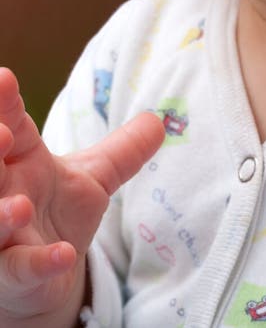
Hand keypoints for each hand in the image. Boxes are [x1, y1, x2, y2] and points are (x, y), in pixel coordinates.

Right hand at [0, 68, 164, 321]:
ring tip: (22, 206)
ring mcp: (1, 237)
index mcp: (21, 160)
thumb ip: (125, 150)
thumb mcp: (92, 178)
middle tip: (0, 135)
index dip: (4, 104)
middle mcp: (3, 193)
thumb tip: (160, 120)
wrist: (39, 277)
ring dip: (2, 215)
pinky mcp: (11, 277)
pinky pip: (19, 270)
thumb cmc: (53, 215)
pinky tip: (64, 254)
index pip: (10, 124)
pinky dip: (40, 263)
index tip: (5, 78)